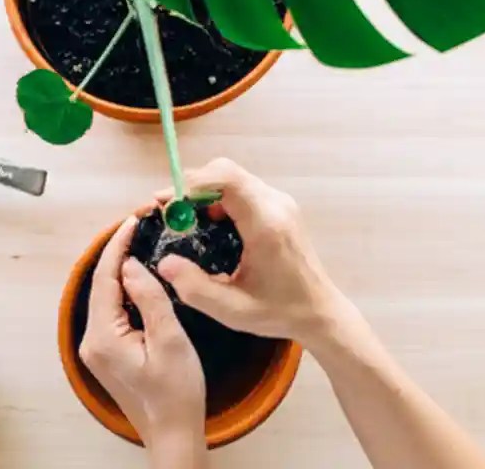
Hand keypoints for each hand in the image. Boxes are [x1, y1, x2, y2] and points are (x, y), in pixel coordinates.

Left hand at [80, 216, 206, 466]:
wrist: (173, 434)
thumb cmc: (176, 394)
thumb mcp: (169, 338)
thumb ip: (149, 297)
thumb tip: (131, 265)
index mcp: (103, 336)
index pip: (105, 278)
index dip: (117, 246)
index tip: (133, 221)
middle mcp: (93, 341)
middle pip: (102, 286)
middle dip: (118, 254)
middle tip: (140, 226)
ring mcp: (98, 349)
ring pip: (107, 298)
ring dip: (121, 272)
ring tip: (141, 244)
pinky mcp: (108, 354)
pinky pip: (113, 313)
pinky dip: (125, 292)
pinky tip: (140, 279)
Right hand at [156, 159, 345, 344]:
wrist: (320, 311)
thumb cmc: (279, 312)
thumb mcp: (232, 310)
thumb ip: (194, 288)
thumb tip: (164, 262)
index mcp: (265, 225)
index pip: (226, 180)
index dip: (190, 184)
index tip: (165, 204)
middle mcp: (275, 204)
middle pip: (226, 171)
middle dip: (191, 186)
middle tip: (168, 212)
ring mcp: (280, 202)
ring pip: (232, 176)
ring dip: (203, 190)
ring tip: (183, 218)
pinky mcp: (279, 206)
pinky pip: (242, 187)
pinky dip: (218, 196)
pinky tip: (208, 222)